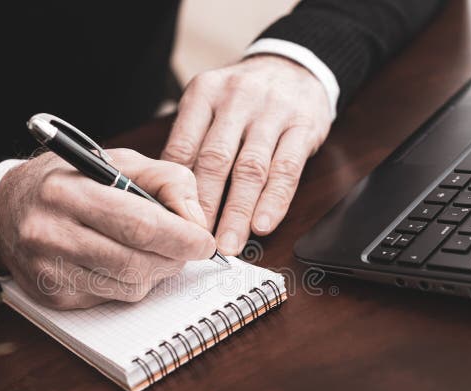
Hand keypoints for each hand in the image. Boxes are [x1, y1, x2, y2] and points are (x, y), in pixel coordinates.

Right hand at [0, 149, 214, 309]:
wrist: (7, 209)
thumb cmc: (69, 181)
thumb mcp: (116, 161)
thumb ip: (165, 180)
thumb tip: (196, 221)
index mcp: (67, 191)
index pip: (139, 223)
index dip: (181, 237)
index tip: (204, 241)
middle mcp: (50, 232)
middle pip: (136, 261)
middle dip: (173, 258)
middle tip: (187, 249)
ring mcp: (49, 269)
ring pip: (128, 286)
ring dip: (155, 272)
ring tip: (153, 251)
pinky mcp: (52, 296)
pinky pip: (111, 299)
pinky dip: (130, 284)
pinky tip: (122, 263)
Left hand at [162, 55, 331, 254]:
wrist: (294, 66)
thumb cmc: (243, 98)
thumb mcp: (209, 104)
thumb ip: (191, 142)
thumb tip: (167, 196)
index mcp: (204, 93)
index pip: (184, 146)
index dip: (176, 189)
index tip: (172, 223)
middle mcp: (236, 99)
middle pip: (216, 160)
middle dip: (205, 206)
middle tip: (197, 242)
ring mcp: (272, 111)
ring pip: (251, 169)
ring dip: (238, 212)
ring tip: (229, 244)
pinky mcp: (303, 126)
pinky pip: (287, 169)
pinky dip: (275, 201)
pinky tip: (263, 225)